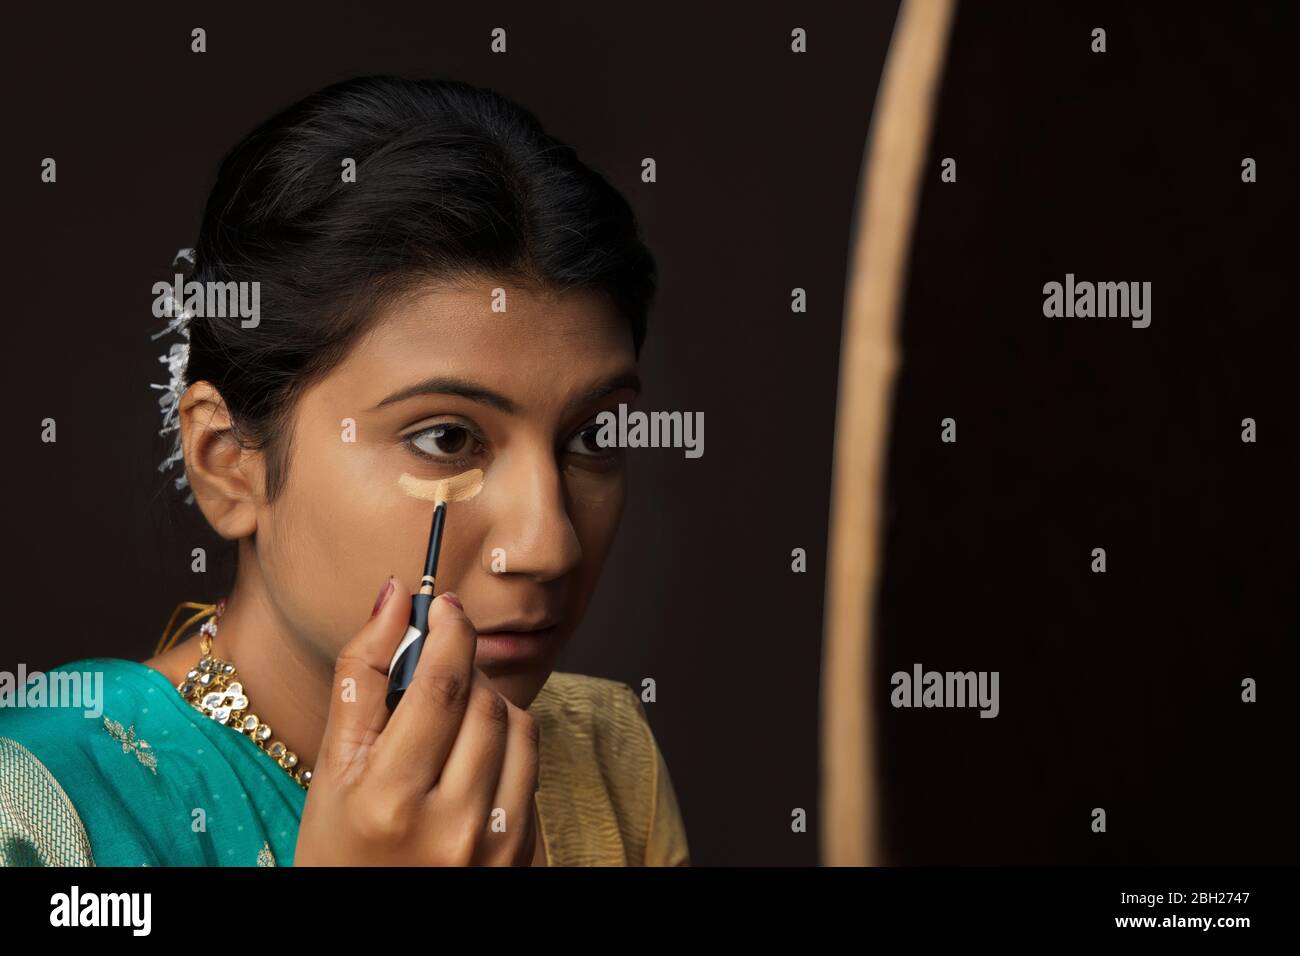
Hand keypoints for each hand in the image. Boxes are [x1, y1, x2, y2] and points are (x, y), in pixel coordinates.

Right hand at [294, 577, 540, 864]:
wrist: (370, 927)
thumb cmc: (340, 847)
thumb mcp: (331, 768)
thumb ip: (358, 676)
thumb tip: (393, 597)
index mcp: (387, 800)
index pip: (441, 686)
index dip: (450, 630)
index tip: (444, 607)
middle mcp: (448, 825)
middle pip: (483, 702)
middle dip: (464, 669)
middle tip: (438, 671)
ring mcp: (492, 844)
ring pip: (518, 727)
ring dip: (490, 703)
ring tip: (453, 716)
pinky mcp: (521, 854)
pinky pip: (531, 767)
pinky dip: (505, 745)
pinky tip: (471, 759)